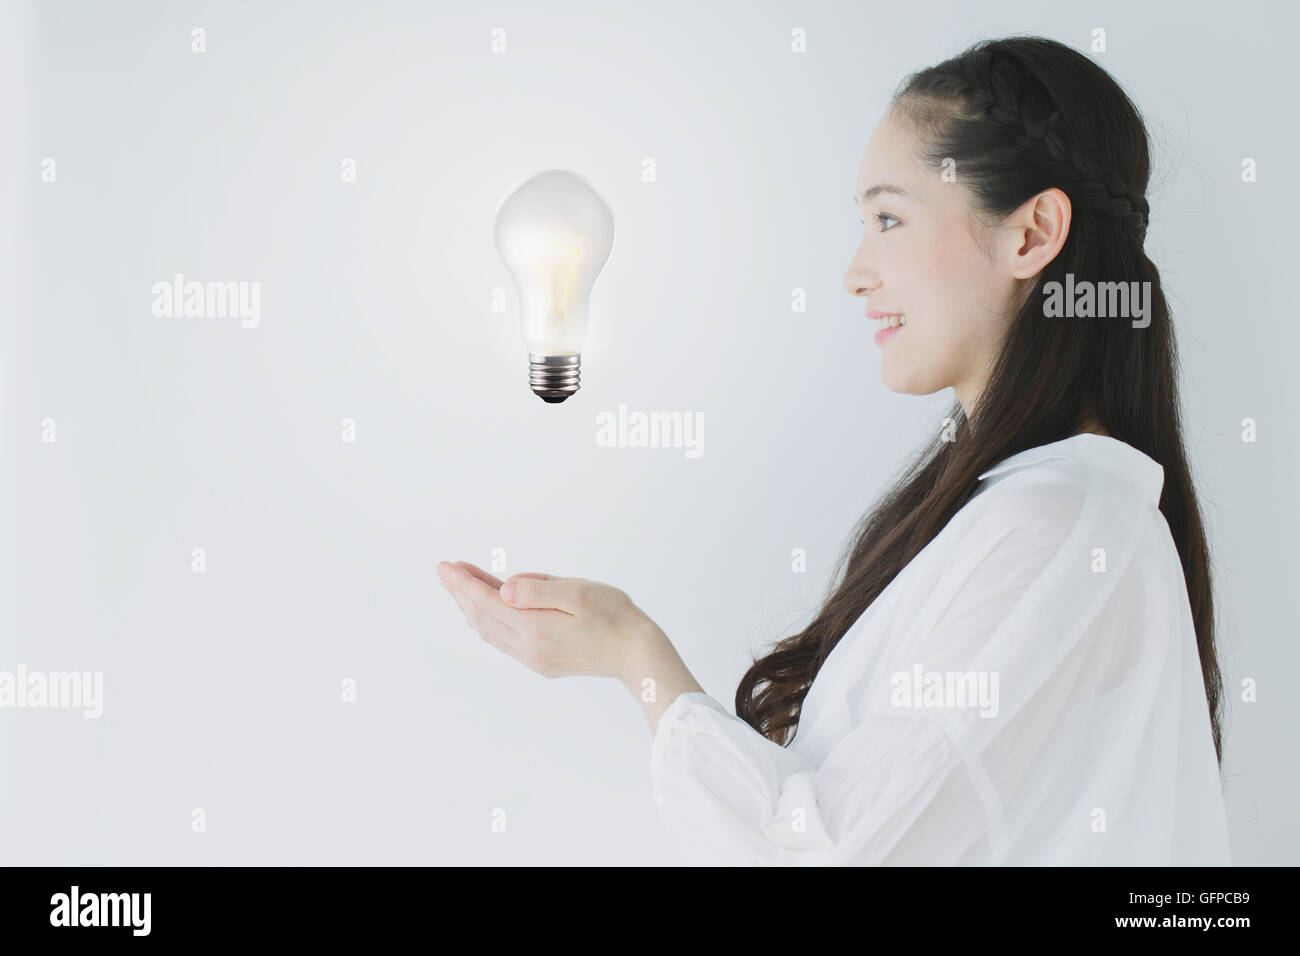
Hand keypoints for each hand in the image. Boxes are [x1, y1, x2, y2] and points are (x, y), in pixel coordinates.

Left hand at [436, 560, 657, 682]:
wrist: (636, 653)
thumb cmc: (615, 617)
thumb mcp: (579, 593)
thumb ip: (538, 589)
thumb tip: (503, 588)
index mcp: (535, 628)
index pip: (487, 601)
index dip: (463, 583)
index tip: (446, 566)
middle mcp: (529, 648)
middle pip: (482, 617)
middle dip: (461, 592)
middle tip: (444, 571)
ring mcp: (534, 658)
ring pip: (489, 630)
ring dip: (471, 607)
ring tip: (457, 586)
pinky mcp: (542, 661)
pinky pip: (503, 640)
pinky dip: (487, 622)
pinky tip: (483, 612)